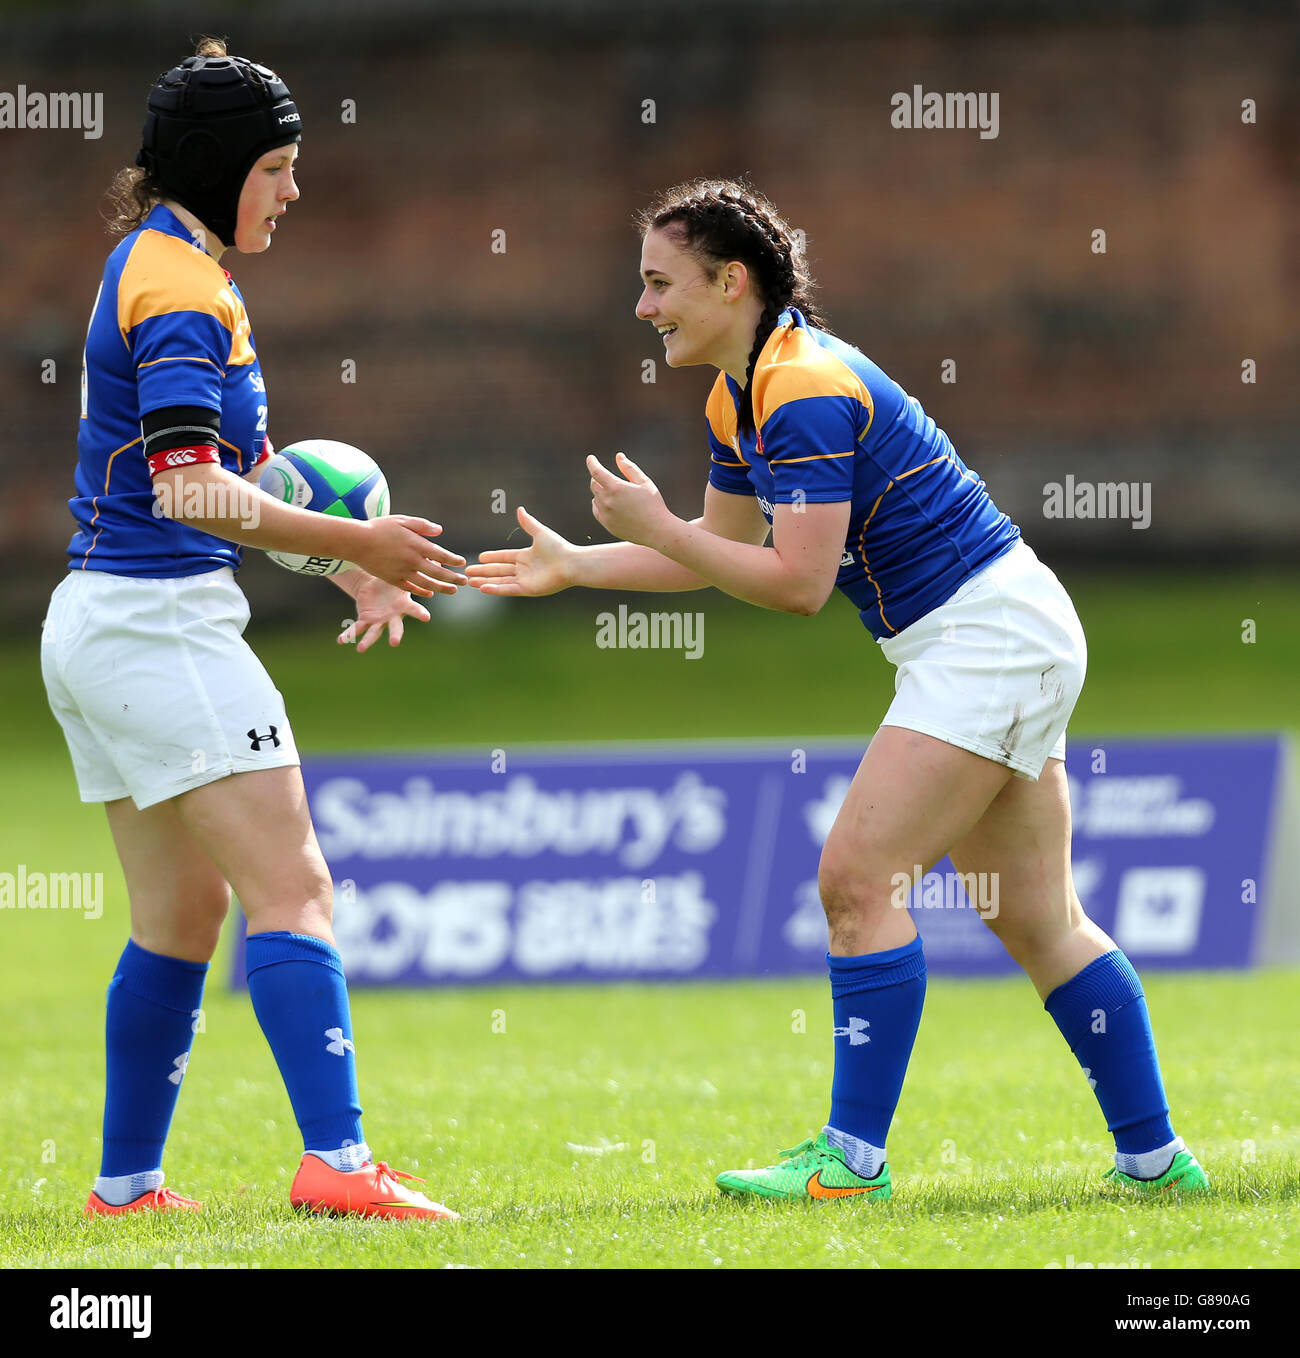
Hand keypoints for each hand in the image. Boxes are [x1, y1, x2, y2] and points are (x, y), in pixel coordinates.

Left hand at [337, 573, 430, 651]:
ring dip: (368, 641)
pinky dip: (349, 634)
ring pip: (374, 632)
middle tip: (394, 642)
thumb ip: (419, 569)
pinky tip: (340, 640)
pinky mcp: (366, 620)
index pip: (415, 610)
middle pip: (395, 627)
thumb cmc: (395, 580)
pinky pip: (357, 628)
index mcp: (404, 606)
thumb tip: (438, 559)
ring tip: (360, 649)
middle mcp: (393, 617)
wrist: (377, 585)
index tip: (427, 617)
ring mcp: (379, 620)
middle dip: (395, 635)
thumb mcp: (406, 574)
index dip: (420, 614)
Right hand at [351, 516, 466, 596]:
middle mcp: (411, 560)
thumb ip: (422, 526)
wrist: (356, 541)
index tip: (462, 563)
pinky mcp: (392, 579)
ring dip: (442, 588)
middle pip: (438, 573)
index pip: (441, 554)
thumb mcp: (402, 520)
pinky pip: (411, 588)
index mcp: (416, 544)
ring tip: (453, 590)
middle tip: (465, 581)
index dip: (453, 560)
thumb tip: (440, 531)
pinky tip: (430, 593)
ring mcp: (402, 572)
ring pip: (427, 584)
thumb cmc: (380, 528)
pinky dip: (422, 591)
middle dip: (453, 578)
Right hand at [466, 506, 574, 596]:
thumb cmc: (559, 548)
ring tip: (470, 581)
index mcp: (526, 556)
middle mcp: (524, 569)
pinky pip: (508, 589)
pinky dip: (495, 589)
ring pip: (500, 581)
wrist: (571, 563)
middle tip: (467, 572)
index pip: (504, 557)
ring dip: (485, 581)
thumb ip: (528, 523)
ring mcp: (525, 580)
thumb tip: (519, 509)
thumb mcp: (540, 533)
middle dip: (483, 571)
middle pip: (499, 570)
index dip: (492, 557)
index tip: (479, 557)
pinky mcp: (527, 589)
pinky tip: (482, 588)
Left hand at [587, 452, 674, 546]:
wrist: (656, 531)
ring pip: (595, 497)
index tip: (591, 458)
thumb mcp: (644, 482)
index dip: (592, 463)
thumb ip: (630, 468)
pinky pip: (596, 510)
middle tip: (606, 476)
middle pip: (594, 484)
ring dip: (600, 491)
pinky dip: (599, 504)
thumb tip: (619, 457)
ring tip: (614, 492)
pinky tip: (608, 503)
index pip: (596, 471)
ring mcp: (605, 514)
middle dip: (598, 478)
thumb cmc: (653, 504)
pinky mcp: (607, 524)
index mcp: (616, 488)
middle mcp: (607, 501)